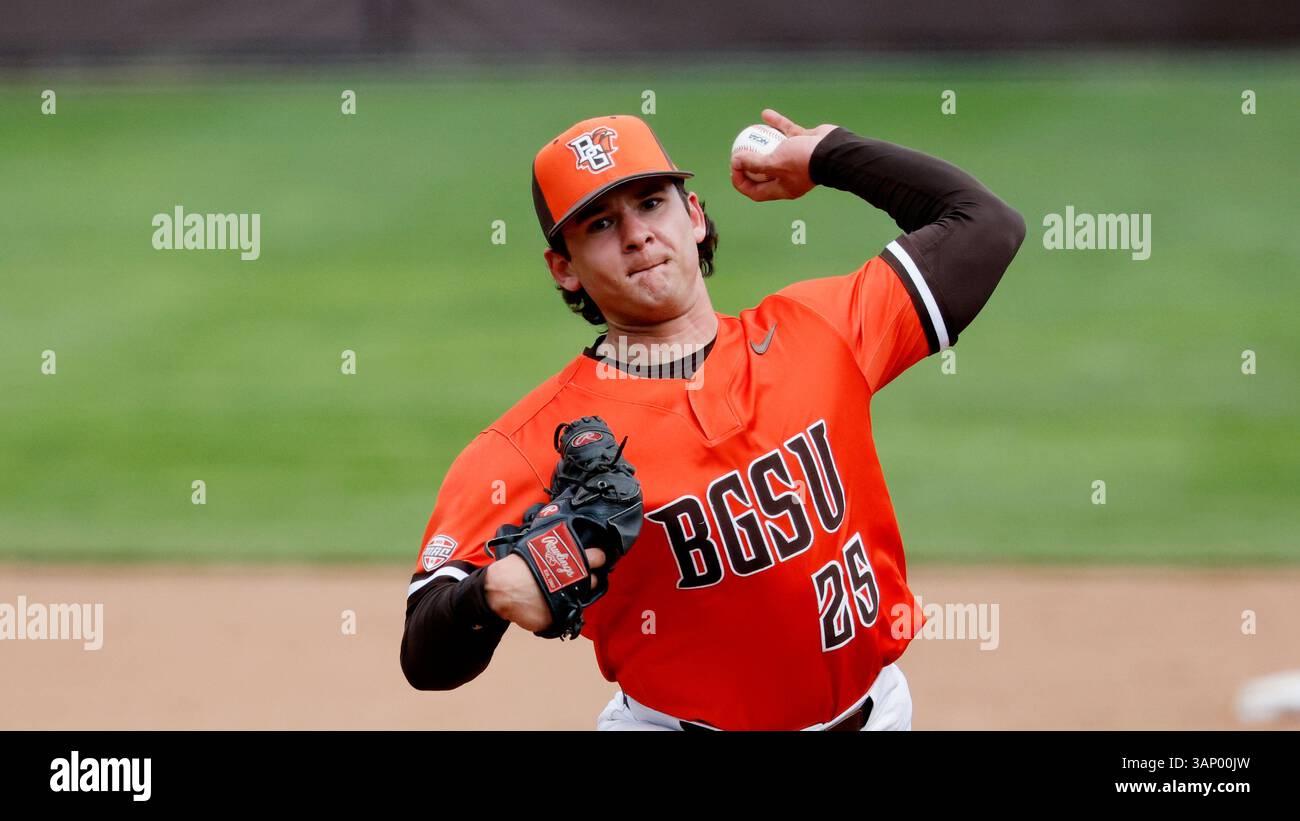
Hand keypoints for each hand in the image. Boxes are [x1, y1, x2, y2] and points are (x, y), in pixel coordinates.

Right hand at [485, 548, 606, 631]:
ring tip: (563, 589)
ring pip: (580, 598)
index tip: (598, 558)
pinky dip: (557, 610)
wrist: (499, 589)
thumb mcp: (539, 549)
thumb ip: (557, 551)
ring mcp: (567, 603)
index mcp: (570, 563)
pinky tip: (547, 602)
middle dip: (589, 578)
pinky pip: (561, 614)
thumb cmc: (516, 566)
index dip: (598, 557)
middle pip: (593, 580)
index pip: (596, 557)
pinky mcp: (556, 619)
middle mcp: (573, 583)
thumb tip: (567, 549)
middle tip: (580, 576)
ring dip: (576, 593)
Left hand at [730, 108, 838, 201]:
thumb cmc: (804, 162)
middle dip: (748, 165)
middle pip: (763, 173)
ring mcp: (797, 159)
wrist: (835, 150)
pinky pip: (787, 132)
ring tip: (748, 134)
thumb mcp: (775, 164)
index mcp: (782, 188)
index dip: (741, 182)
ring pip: (775, 150)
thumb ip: (755, 164)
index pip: (756, 191)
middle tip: (737, 153)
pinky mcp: (804, 142)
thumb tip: (735, 161)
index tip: (732, 169)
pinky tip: (765, 114)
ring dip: (761, 142)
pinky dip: (777, 124)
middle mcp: (789, 176)